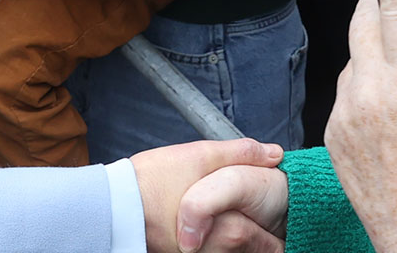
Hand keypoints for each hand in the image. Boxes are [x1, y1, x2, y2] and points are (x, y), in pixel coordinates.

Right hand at [133, 139, 285, 252]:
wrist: (111, 206)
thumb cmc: (153, 181)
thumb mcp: (199, 156)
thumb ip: (240, 153)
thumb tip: (274, 154)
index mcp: (225, 230)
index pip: (264, 245)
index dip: (275, 244)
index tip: (285, 242)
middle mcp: (210, 251)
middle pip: (246, 252)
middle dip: (261, 248)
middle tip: (276, 244)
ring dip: (240, 249)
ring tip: (253, 243)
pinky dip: (214, 248)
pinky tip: (217, 242)